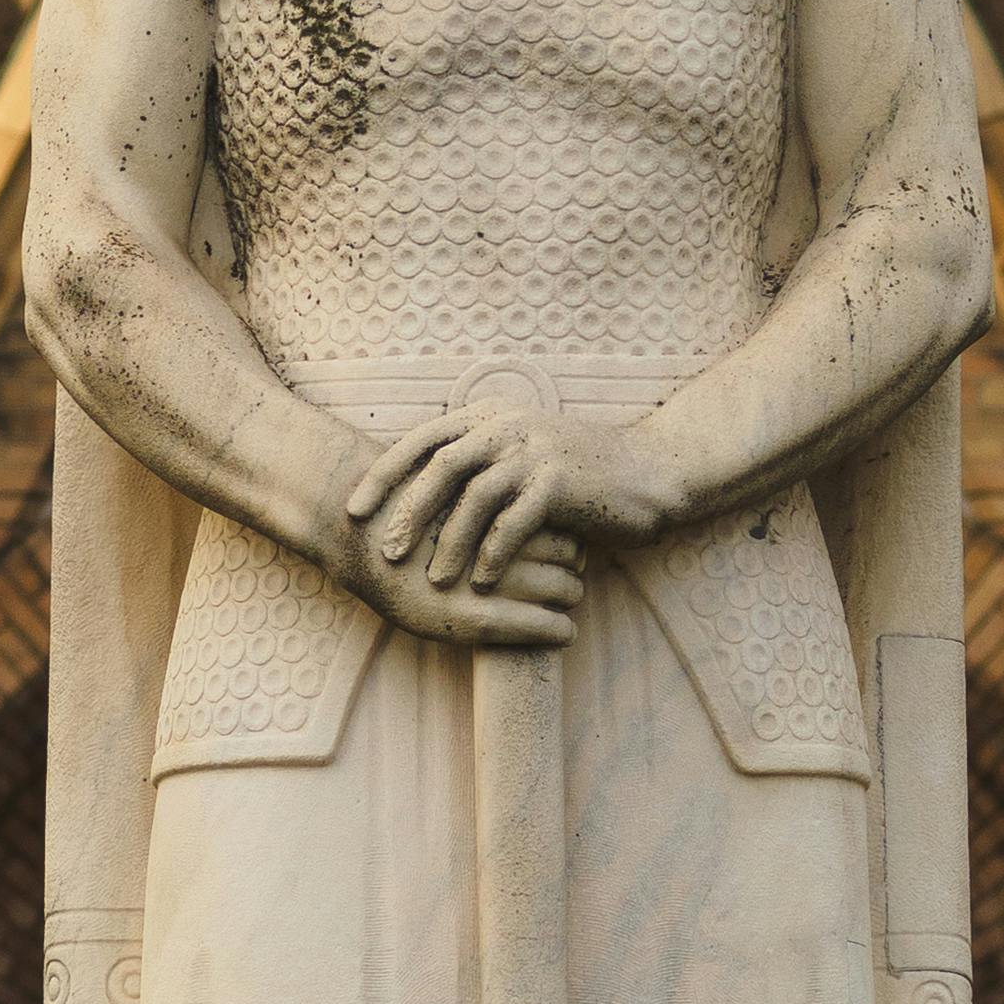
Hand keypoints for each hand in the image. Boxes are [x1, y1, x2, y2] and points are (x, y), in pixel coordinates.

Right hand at [331, 493, 584, 652]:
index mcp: (506, 506)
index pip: (566, 525)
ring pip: (566, 590)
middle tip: (572, 577)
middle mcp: (503, 538)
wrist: (360, 542)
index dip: (572, 539)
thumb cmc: (408, 513)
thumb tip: (533, 492)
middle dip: (576, 569)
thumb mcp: (454, 487)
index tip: (570, 552)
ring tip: (564, 605)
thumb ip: (493, 491)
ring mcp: (490, 578)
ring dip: (570, 598)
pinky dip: (559, 631)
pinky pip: (542, 627)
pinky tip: (564, 633)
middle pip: (573, 555)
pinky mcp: (474, 617)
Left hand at [349, 409, 666, 593]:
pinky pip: (515, 522)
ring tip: (433, 578)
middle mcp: (508, 428)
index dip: (384, 474)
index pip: (422, 441)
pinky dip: (494, 554)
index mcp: (490, 418)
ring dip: (449, 541)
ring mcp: (535, 453)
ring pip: (475, 497)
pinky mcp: (560, 484)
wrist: (650, 471)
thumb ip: (479, 462)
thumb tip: (421, 493)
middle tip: (386, 550)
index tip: (354, 509)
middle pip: (440, 466)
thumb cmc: (579, 474)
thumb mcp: (523, 454)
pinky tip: (482, 585)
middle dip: (407, 510)